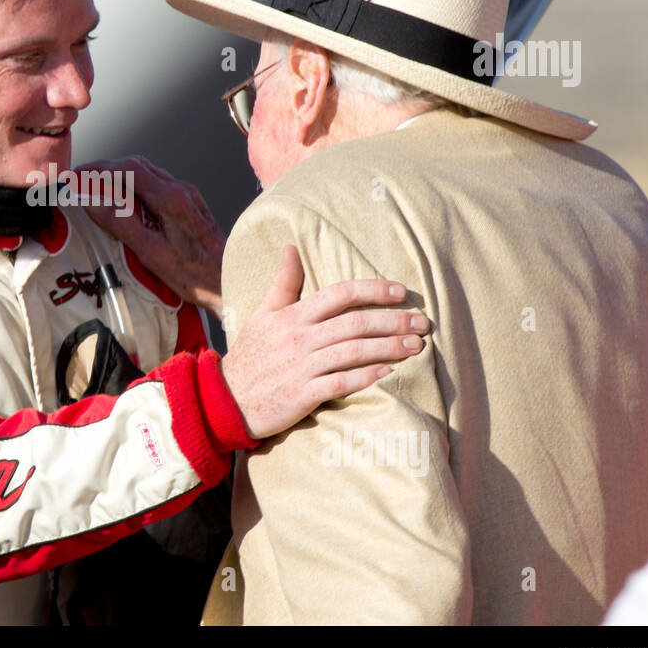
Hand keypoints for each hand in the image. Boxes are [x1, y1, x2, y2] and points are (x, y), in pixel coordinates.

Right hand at [77, 156, 225, 317]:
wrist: (232, 282)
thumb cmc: (195, 275)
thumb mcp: (153, 255)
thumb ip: (122, 224)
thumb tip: (93, 200)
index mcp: (172, 199)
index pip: (128, 169)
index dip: (98, 169)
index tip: (76, 176)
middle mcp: (181, 190)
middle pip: (137, 166)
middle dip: (106, 169)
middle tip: (81, 181)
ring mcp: (188, 195)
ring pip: (147, 172)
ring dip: (119, 175)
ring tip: (96, 188)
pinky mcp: (191, 204)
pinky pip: (157, 184)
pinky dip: (134, 185)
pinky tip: (124, 200)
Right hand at [222, 246, 430, 439]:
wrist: (224, 399)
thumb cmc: (251, 355)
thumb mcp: (262, 314)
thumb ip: (283, 283)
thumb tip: (291, 248)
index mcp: (291, 316)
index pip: (339, 294)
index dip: (373, 290)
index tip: (402, 292)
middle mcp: (298, 338)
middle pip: (354, 324)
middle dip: (393, 321)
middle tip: (423, 323)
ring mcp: (300, 367)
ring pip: (353, 352)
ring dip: (389, 348)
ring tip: (417, 346)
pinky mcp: (301, 396)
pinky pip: (340, 384)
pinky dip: (365, 377)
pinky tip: (387, 372)